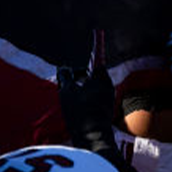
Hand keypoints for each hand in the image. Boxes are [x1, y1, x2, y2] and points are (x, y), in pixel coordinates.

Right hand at [56, 35, 116, 153]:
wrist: (93, 140)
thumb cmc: (81, 113)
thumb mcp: (67, 91)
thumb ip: (65, 76)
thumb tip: (64, 69)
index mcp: (101, 77)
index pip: (97, 54)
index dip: (96, 42)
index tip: (98, 31)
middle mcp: (107, 86)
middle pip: (90, 73)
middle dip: (78, 74)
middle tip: (67, 79)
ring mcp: (106, 99)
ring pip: (89, 87)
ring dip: (78, 88)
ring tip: (68, 98)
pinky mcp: (103, 110)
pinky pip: (90, 99)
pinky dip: (80, 99)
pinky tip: (73, 110)